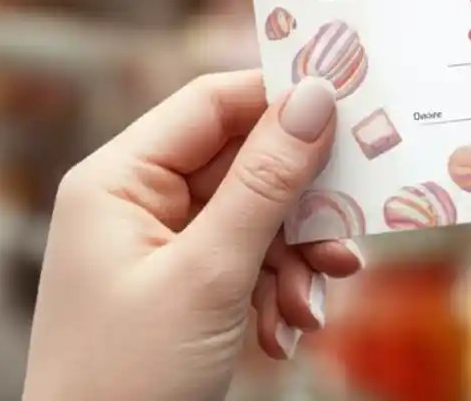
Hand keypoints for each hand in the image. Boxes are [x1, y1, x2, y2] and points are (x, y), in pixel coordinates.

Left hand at [23, 72, 364, 400]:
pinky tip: (288, 330)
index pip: (211, 104)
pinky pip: (251, 263)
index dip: (280, 99)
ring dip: (296, 261)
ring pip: (258, 219)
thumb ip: (267, 182)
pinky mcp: (185, 286)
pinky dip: (278, 292)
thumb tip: (316, 98)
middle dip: (300, 209)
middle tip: (346, 232)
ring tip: (310, 304)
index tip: (352, 107)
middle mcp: (138, 202)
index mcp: (118, 180)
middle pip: (246, 165)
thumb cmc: (129, 375)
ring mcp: (162, 246)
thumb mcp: (210, 273)